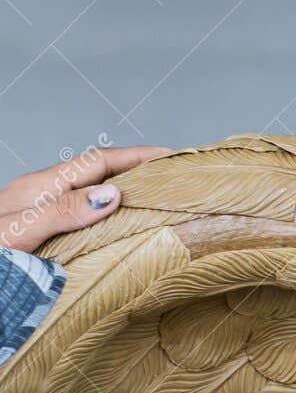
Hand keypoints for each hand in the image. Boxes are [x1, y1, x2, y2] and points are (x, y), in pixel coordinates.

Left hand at [0, 146, 167, 252]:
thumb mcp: (17, 231)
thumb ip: (62, 212)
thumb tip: (113, 193)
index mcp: (40, 188)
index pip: (99, 162)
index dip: (138, 156)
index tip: (175, 157)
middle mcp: (43, 196)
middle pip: (100, 174)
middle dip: (140, 171)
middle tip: (180, 179)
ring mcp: (43, 215)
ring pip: (94, 196)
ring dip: (129, 194)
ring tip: (163, 202)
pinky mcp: (43, 236)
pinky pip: (87, 219)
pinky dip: (114, 218)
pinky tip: (127, 230)